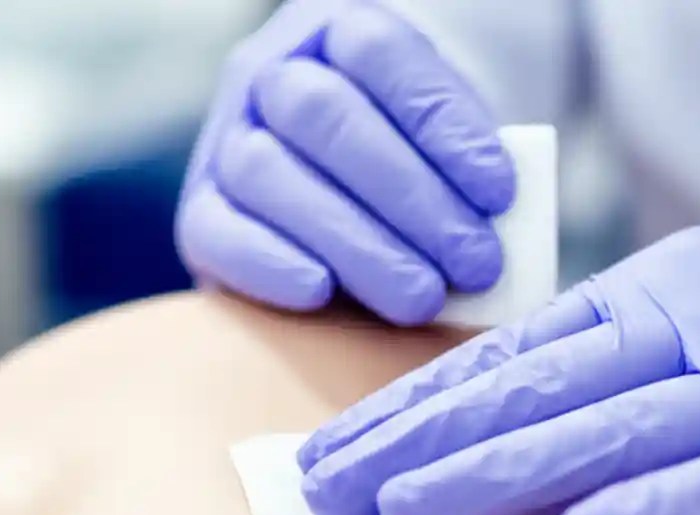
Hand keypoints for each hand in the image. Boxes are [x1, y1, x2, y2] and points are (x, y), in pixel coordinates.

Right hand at [176, 0, 513, 325]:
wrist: (338, 196)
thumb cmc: (410, 165)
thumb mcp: (439, 146)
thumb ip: (463, 173)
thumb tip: (496, 234)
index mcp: (334, 32)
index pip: (381, 53)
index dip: (444, 124)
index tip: (500, 195)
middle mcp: (268, 74)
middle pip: (325, 115)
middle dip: (411, 197)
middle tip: (474, 263)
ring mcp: (223, 141)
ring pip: (269, 173)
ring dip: (356, 243)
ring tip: (423, 297)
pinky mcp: (199, 213)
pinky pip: (217, 232)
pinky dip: (270, 263)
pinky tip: (323, 291)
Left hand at [296, 226, 699, 514]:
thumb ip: (608, 371)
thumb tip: (499, 427)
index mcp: (647, 300)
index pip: (504, 359)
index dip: (409, 410)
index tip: (330, 457)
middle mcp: (690, 328)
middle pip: (535, 389)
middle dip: (419, 443)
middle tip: (327, 493)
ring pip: (616, 427)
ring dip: (505, 472)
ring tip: (410, 514)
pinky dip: (671, 504)